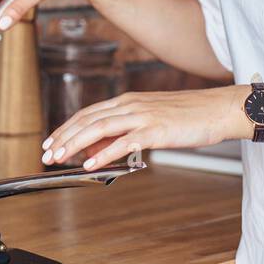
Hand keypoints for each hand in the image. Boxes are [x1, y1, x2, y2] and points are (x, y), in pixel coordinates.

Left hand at [41, 85, 247, 169]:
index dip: (66, 127)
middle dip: (62, 137)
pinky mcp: (155, 129)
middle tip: (46, 153)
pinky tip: (90, 163)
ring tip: (59, 158)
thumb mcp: (150, 120)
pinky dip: (103, 152)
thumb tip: (98, 147)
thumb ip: (124, 131)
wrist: (218, 109)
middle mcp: (131, 105)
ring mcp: (142, 115)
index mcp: (128, 101)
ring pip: (99, 128)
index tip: (50, 141)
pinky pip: (123, 142)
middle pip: (87, 119)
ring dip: (75, 144)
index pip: (88, 113)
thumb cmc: (189, 116)